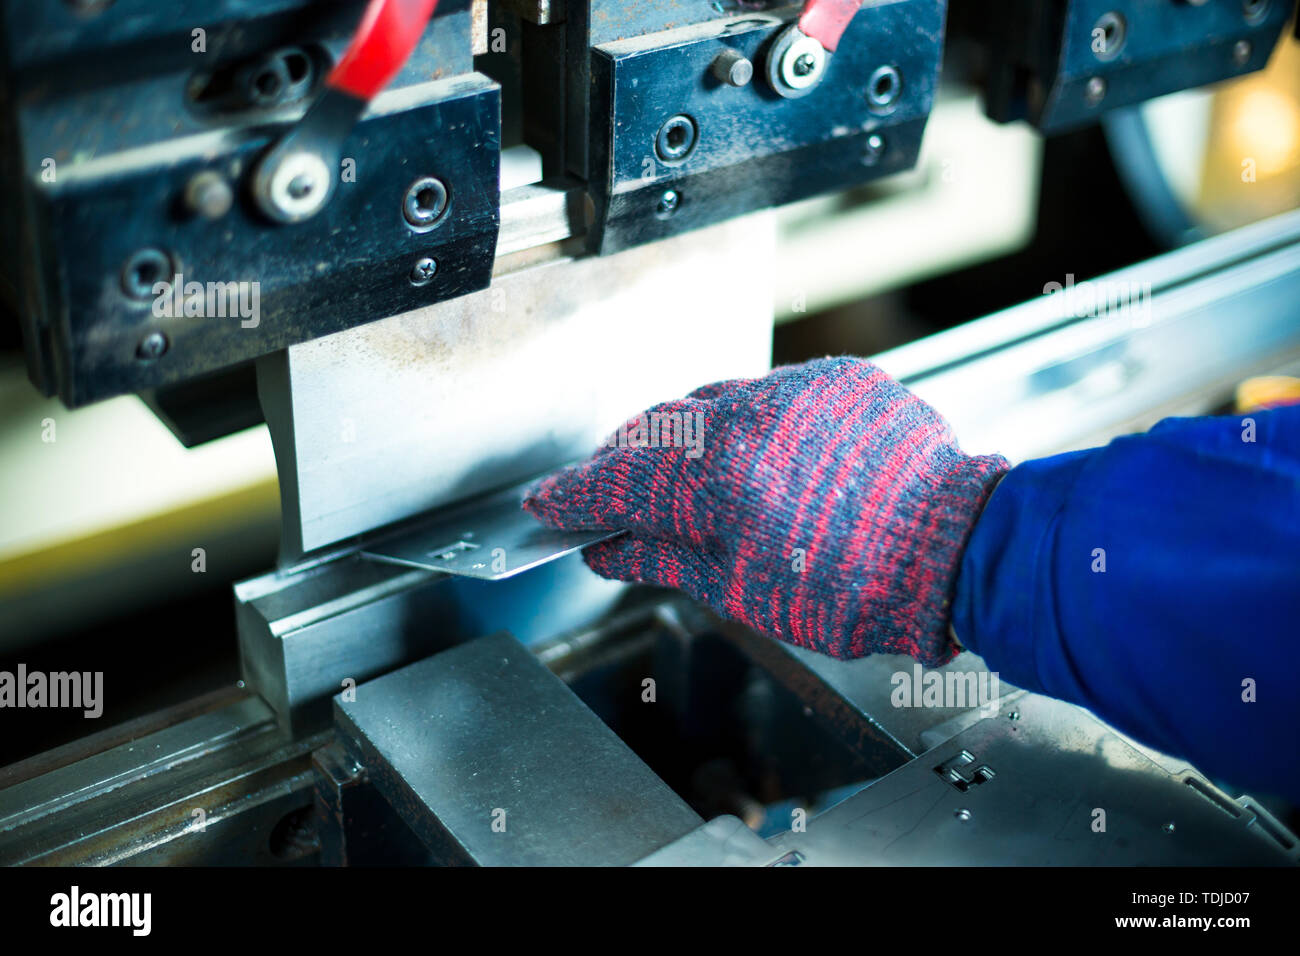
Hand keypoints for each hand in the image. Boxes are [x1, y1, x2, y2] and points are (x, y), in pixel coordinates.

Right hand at [523, 357, 1007, 664]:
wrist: (957, 551)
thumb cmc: (856, 586)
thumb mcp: (742, 589)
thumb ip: (662, 559)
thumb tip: (606, 550)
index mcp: (718, 477)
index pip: (619, 481)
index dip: (574, 495)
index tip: (547, 503)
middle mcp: (749, 418)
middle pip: (654, 431)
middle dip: (623, 464)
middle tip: (608, 497)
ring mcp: (795, 391)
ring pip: (707, 403)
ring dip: (680, 438)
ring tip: (681, 479)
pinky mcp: (837, 381)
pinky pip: (767, 392)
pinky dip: (743, 421)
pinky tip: (751, 456)